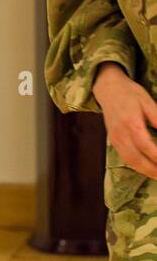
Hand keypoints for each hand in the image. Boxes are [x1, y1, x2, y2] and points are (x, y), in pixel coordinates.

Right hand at [93, 63, 156, 177]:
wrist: (108, 89)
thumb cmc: (130, 93)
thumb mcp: (148, 102)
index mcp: (131, 122)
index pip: (145, 145)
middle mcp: (121, 134)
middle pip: (136, 159)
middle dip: (152, 170)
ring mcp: (115, 139)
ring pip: (130, 161)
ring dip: (145, 171)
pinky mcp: (113, 141)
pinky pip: (125, 158)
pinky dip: (138, 167)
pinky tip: (148, 169)